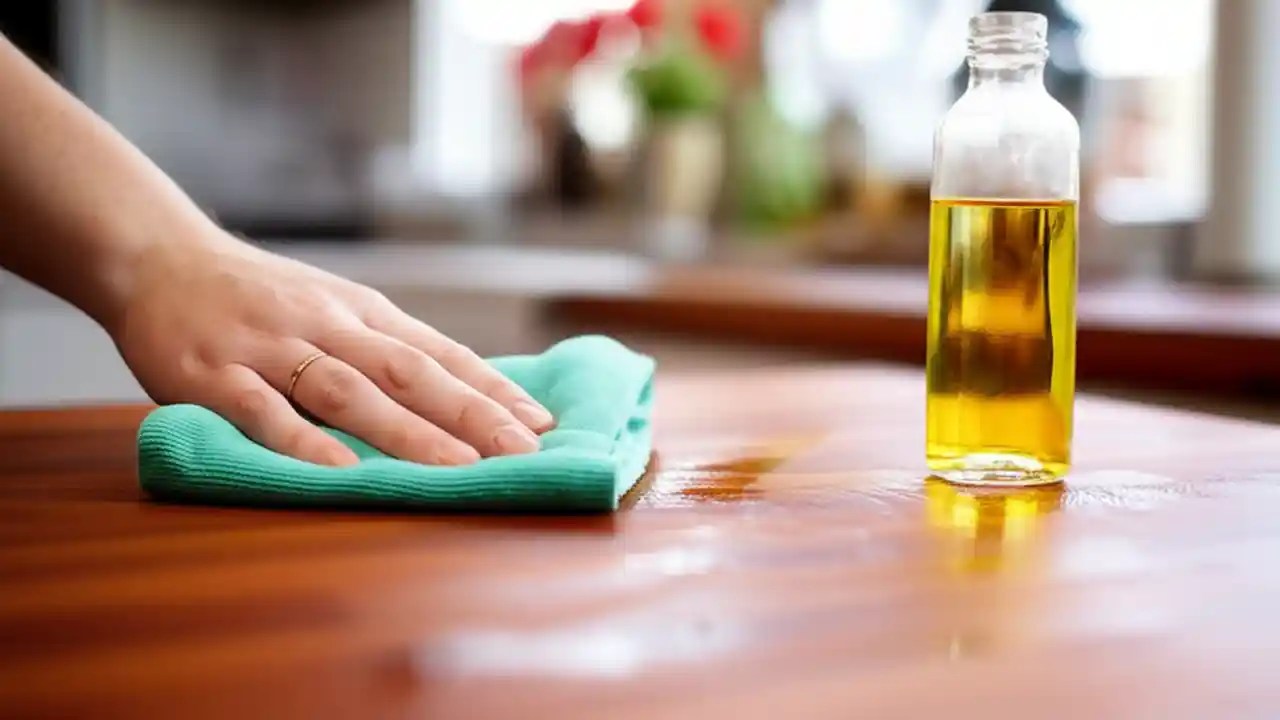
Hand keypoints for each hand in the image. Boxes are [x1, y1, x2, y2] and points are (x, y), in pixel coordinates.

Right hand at [113, 231, 553, 466]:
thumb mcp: (336, 309)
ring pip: (349, 391)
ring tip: (459, 468)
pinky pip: (264, 411)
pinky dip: (305, 442)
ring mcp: (271, 348)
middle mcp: (327, 325)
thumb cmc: (264, 298)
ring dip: (408, 431)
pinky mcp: (213, 374)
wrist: (160, 260)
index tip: (542, 424)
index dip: (492, 388)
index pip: (441, 353)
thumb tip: (468, 394)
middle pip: (410, 372)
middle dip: (472, 414)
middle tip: (523, 453)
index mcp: (364, 313)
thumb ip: (389, 350)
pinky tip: (344, 472)